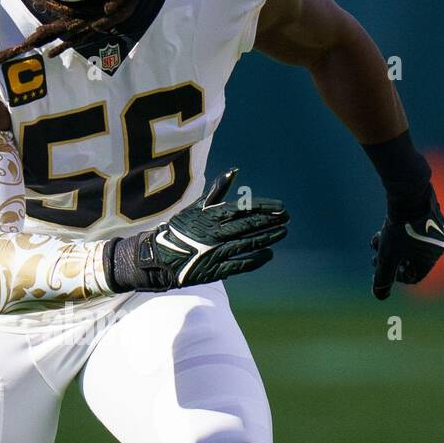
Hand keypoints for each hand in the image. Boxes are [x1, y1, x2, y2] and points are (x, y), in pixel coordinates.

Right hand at [107, 170, 289, 291]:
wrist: (156, 256)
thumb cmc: (179, 230)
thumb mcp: (196, 207)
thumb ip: (217, 191)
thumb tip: (233, 172)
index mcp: (210, 216)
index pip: (243, 209)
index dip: (264, 208)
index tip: (281, 207)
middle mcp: (214, 233)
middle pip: (248, 226)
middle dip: (270, 221)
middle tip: (287, 218)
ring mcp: (213, 252)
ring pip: (246, 244)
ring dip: (267, 238)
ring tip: (283, 232)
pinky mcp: (212, 270)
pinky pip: (237, 265)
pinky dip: (254, 259)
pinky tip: (268, 254)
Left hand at [371, 189, 443, 300]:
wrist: (409, 192)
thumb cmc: (400, 228)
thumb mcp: (388, 256)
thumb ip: (383, 278)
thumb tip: (380, 296)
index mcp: (433, 256)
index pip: (414, 276)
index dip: (394, 277)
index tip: (380, 270)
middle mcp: (438, 243)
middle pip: (409, 260)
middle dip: (388, 260)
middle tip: (374, 257)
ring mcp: (434, 226)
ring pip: (407, 244)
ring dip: (389, 246)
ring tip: (375, 241)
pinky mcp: (427, 213)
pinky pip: (411, 230)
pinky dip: (396, 233)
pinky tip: (382, 228)